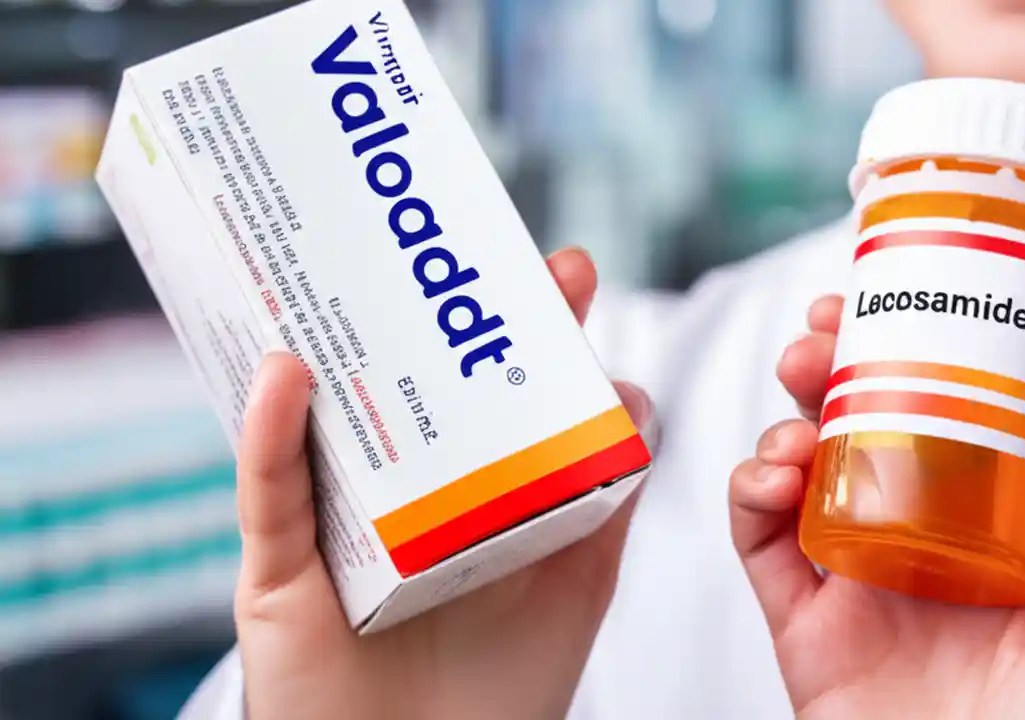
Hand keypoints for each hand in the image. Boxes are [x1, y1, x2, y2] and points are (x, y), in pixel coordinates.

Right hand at [234, 248, 651, 719]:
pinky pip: (272, 495)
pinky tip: (287, 376)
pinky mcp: (282, 571)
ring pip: (334, 419)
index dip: (531, 330)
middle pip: (420, 384)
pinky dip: (269, 436)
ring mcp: (340, 522)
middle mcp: (405, 491)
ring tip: (368, 277)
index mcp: (475, 488)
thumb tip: (632, 402)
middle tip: (483, 253)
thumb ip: (603, 502)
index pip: (499, 390)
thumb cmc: (504, 688)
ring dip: (344, 343)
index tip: (567, 272)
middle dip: (446, 314)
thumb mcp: (575, 582)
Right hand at [730, 295, 1024, 719]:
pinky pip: (757, 541)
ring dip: (784, 420)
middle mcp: (915, 538)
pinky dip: (747, 492)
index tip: (899, 295)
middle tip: (821, 333)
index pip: (947, 412)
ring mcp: (852, 575)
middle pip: (859, 427)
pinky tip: (769, 477)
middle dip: (832, 367)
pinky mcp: (799, 620)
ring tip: (797, 414)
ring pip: (800, 470)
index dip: (916, 347)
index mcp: (988, 524)